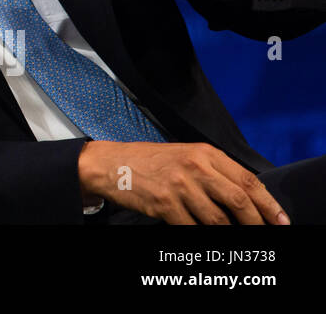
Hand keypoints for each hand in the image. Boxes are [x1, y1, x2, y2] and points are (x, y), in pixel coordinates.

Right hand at [78, 140, 289, 223]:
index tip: (281, 221)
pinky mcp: (165, 204)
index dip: (269, 204)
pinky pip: (193, 229)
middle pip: (239, 201)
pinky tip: (204, 237)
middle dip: (257, 224)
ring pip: (218, 220)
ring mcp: (179, 185)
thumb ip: (214, 171)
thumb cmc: (151, 161)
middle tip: (265, 236)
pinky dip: (202, 237)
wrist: (112, 164)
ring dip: (230, 235)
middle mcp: (194, 166)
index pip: (248, 180)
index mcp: (205, 153)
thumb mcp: (186, 155)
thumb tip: (248, 199)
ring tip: (234, 240)